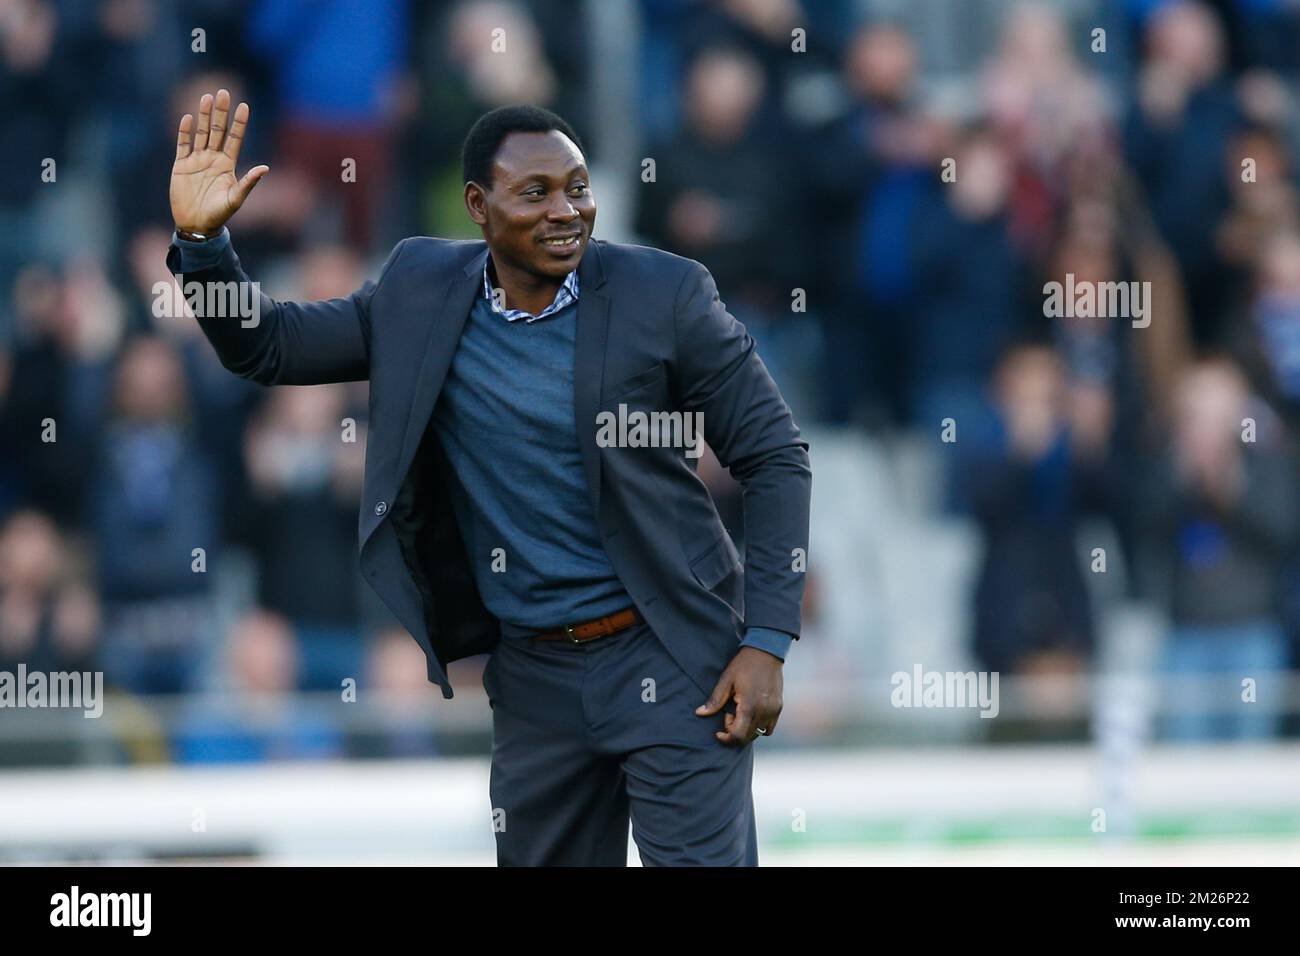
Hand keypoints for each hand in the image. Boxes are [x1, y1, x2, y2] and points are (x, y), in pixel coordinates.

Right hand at [170, 88, 268, 234]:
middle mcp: (213, 159)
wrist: (197, 226)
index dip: (239, 123)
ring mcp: (197, 161)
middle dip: (220, 112)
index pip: (234, 139)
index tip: (244, 105)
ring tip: (206, 97)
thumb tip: (265, 168)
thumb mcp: (236, 199)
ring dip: (204, 116)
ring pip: (201, 133)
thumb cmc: (219, 214)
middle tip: (223, 92)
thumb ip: (249, 183)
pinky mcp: (181, 166)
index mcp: (228, 165)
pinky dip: (185, 132)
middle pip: (217, 130)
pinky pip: (183, 145)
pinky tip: (188, 118)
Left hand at [695, 646, 782, 745]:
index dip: (726, 738)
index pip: (738, 736)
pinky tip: (751, 713)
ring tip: (739, 713)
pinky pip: (769, 727)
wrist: (766, 651)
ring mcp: (773, 711)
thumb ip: (715, 700)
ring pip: (759, 734)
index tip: (718, 731)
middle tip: (728, 715)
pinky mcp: (779, 708)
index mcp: (749, 706)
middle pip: (748, 737)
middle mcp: (764, 712)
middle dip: (735, 732)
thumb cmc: (744, 664)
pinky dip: (759, 726)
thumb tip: (699, 713)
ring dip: (746, 730)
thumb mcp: (726, 680)